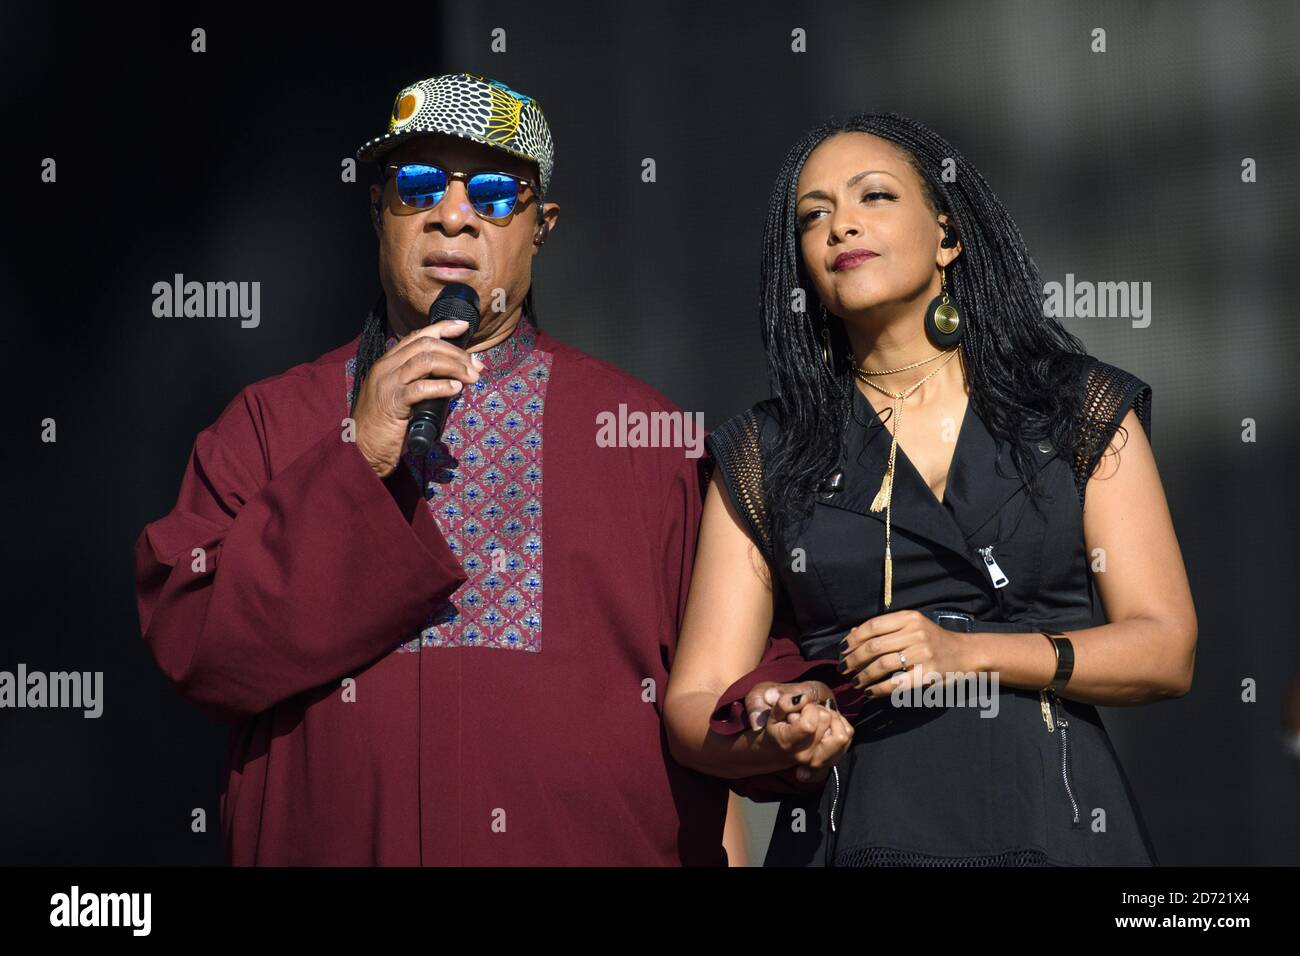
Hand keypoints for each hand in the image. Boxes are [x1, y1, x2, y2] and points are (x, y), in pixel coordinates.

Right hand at [353, 319, 482, 477]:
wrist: (362, 450)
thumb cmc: (385, 426)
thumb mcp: (400, 396)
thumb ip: (419, 382)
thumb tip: (452, 377)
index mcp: (388, 363)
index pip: (417, 336)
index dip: (442, 328)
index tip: (463, 327)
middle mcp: (386, 367)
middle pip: (426, 345)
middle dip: (456, 352)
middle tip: (476, 366)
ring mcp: (388, 383)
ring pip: (425, 360)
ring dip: (454, 366)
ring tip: (471, 377)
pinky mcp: (392, 403)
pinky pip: (420, 388)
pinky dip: (442, 386)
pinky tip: (455, 389)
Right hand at [745, 681, 853, 782]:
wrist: (778, 749)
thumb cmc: (776, 726)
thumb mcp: (772, 712)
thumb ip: (784, 703)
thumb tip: (803, 699)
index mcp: (788, 743)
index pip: (809, 724)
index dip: (808, 708)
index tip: (801, 707)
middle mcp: (806, 756)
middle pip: (826, 721)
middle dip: (818, 709)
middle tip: (808, 713)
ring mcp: (821, 761)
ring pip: (842, 734)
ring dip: (833, 718)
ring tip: (820, 718)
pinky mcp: (833, 759)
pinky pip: (848, 735)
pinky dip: (841, 724)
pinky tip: (827, 724)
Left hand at [838, 609, 976, 697]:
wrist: (967, 653)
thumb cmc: (933, 640)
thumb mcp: (912, 626)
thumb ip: (886, 629)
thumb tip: (852, 635)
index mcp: (909, 618)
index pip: (872, 626)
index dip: (852, 639)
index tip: (842, 650)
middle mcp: (915, 633)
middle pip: (873, 646)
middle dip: (853, 660)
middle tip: (843, 669)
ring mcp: (923, 653)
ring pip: (881, 665)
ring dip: (863, 676)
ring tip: (855, 683)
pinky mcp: (927, 673)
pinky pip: (895, 683)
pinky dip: (878, 689)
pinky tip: (870, 692)